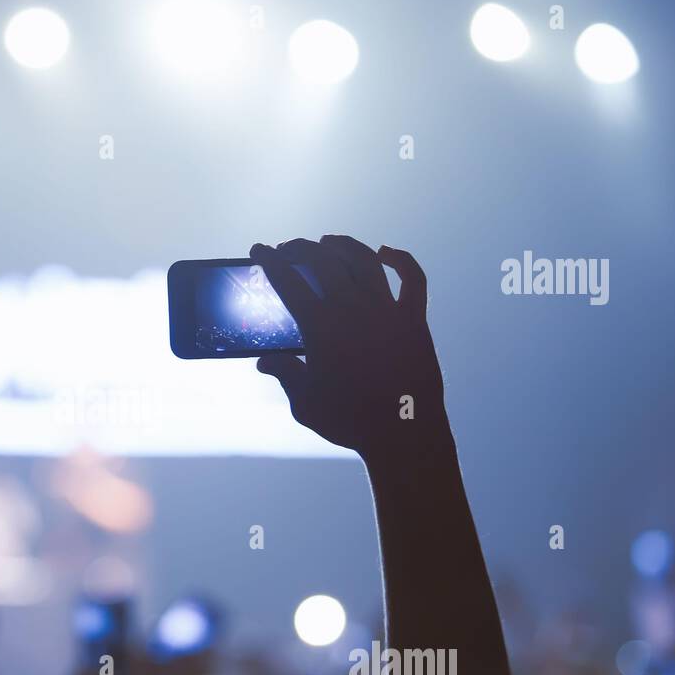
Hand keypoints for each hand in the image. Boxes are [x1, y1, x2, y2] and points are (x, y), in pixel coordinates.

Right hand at [251, 237, 447, 462]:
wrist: (403, 432)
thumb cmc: (350, 421)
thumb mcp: (305, 402)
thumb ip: (285, 375)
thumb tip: (265, 363)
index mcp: (321, 326)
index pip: (287, 281)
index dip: (270, 261)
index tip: (260, 250)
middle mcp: (353, 308)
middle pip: (323, 260)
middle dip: (300, 248)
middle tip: (289, 249)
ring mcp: (387, 310)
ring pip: (364, 260)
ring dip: (343, 245)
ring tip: (328, 243)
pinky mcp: (414, 319)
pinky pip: (412, 278)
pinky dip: (401, 259)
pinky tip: (386, 252)